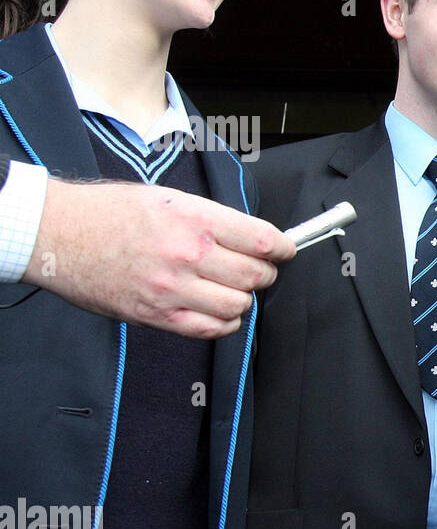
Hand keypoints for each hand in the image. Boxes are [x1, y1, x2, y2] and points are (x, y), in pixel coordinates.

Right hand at [23, 179, 294, 337]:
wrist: (59, 233)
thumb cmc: (110, 212)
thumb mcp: (168, 198)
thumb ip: (213, 220)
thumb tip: (253, 238)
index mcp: (195, 219)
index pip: (263, 240)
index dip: (283, 248)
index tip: (286, 250)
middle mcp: (188, 254)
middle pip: (256, 276)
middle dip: (264, 273)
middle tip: (257, 269)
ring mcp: (173, 288)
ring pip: (238, 306)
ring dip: (242, 299)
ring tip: (230, 288)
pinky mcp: (157, 316)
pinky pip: (211, 329)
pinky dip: (223, 323)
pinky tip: (216, 310)